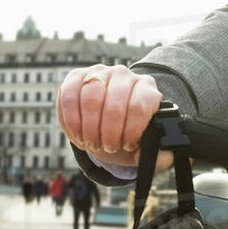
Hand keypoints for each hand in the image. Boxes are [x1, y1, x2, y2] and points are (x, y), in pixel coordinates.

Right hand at [57, 65, 171, 169]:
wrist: (107, 123)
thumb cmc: (128, 133)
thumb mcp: (145, 146)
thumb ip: (157, 154)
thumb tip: (148, 155)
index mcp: (146, 89)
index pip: (140, 106)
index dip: (132, 131)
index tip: (129, 146)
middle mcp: (124, 76)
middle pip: (114, 105)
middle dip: (109, 135)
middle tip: (107, 148)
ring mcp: (100, 73)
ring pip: (91, 99)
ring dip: (89, 129)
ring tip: (92, 143)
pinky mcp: (77, 76)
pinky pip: (70, 96)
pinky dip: (71, 121)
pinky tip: (78, 134)